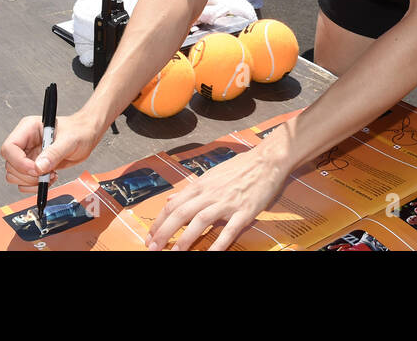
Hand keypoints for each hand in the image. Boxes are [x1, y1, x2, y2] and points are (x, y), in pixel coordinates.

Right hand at [0, 112, 100, 192]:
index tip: (36, 169)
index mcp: (28, 129)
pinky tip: (50, 177)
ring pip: (14, 176)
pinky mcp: (34, 166)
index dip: (19, 162)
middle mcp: (25, 142)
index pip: (9, 148)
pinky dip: (35, 185)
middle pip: (10, 165)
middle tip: (46, 173)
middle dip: (27, 174)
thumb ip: (54, 153)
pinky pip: (24, 182)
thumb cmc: (79, 130)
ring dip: (31, 182)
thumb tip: (39, 168)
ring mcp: (28, 155)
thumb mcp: (70, 140)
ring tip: (50, 175)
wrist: (87, 136)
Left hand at [146, 146, 286, 250]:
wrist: (266, 161)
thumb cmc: (238, 168)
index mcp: (201, 185)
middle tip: (152, 247)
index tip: (150, 236)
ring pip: (199, 222)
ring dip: (184, 240)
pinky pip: (229, 231)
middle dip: (164, 233)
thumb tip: (170, 200)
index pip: (173, 205)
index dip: (159, 222)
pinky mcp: (244, 212)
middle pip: (181, 214)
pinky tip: (209, 255)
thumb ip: (190, 190)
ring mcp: (227, 203)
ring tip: (174, 253)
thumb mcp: (210, 175)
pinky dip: (218, 244)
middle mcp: (210, 194)